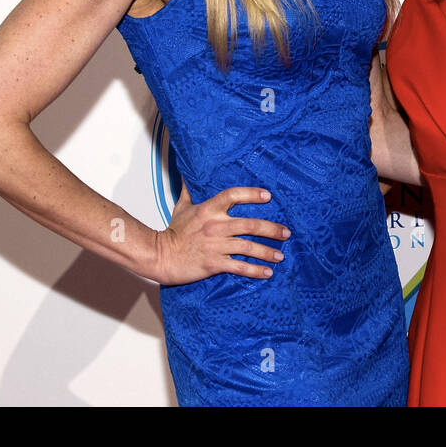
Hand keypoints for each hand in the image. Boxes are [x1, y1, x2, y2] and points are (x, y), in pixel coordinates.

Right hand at [150, 184, 290, 284]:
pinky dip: (255, 270)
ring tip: (280, 255)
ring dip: (267, 252)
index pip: (233, 195)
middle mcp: (215, 226)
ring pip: (248, 247)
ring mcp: (215, 245)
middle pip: (250, 225)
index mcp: (208, 209)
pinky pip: (239, 266)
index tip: (268, 196)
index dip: (252, 194)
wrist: (160, 256)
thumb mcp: (181, 207)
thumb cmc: (172, 232)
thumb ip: (189, 191)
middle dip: (272, 229)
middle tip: (285, 233)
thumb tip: (187, 173)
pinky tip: (267, 273)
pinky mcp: (214, 263)